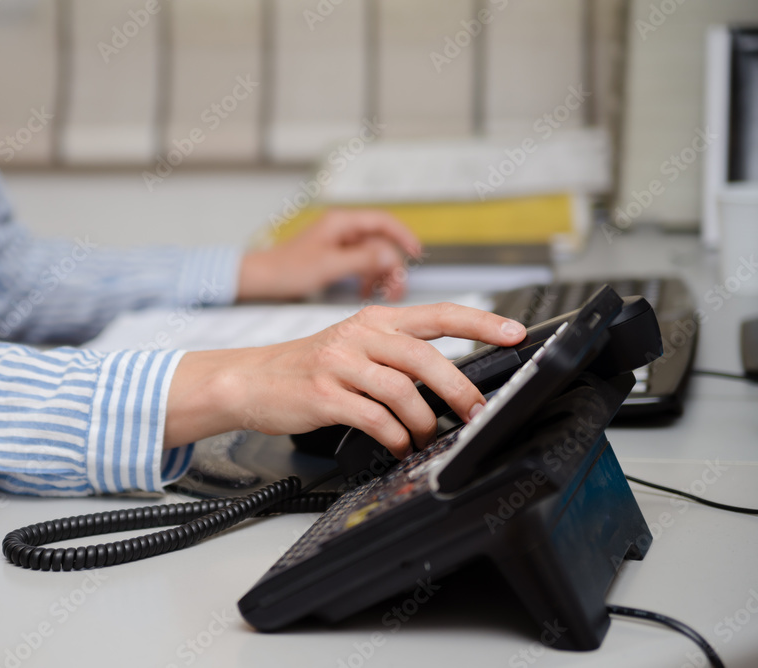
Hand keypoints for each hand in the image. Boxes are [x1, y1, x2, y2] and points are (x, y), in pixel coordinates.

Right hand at [164, 303, 525, 458]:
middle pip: (425, 356)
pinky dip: (394, 436)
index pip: (438, 313)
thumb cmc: (308, 367)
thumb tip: (449, 381)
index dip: (481, 321)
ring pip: (401, 390)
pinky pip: (373, 418)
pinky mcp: (323, 394)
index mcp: (375, 320)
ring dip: (423, 421)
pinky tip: (397, 445)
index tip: (515, 333)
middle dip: (459, 389)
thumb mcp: (353, 345)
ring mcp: (339, 363)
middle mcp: (360, 335)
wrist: (251, 380)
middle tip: (477, 412)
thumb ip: (397, 354)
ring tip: (428, 436)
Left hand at [237, 209, 420, 301]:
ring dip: (380, 274)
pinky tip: (365, 293)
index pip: (383, 222)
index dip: (403, 236)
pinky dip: (366, 278)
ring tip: (383, 293)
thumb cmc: (286, 268)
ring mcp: (339, 243)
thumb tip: (390, 258)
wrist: (262, 278)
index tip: (416, 253)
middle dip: (392, 264)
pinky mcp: (335, 257)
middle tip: (397, 286)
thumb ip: (363, 260)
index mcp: (341, 222)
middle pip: (380, 241)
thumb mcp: (330, 266)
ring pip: (372, 255)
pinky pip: (360, 265)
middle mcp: (342, 229)